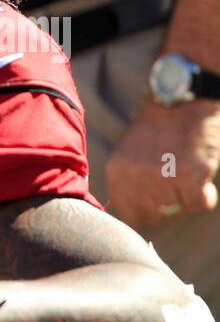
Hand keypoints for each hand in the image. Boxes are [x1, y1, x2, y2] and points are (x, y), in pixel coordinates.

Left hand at [106, 98, 219, 228]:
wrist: (186, 100)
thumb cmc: (159, 131)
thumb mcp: (129, 156)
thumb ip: (128, 186)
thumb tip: (135, 222)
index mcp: (116, 173)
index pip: (128, 217)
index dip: (146, 213)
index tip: (157, 201)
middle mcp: (135, 177)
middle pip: (154, 217)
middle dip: (167, 208)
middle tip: (176, 184)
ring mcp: (163, 176)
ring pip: (178, 211)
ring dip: (186, 198)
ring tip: (187, 171)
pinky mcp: (192, 174)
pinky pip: (199, 204)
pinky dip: (205, 196)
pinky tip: (202, 175)